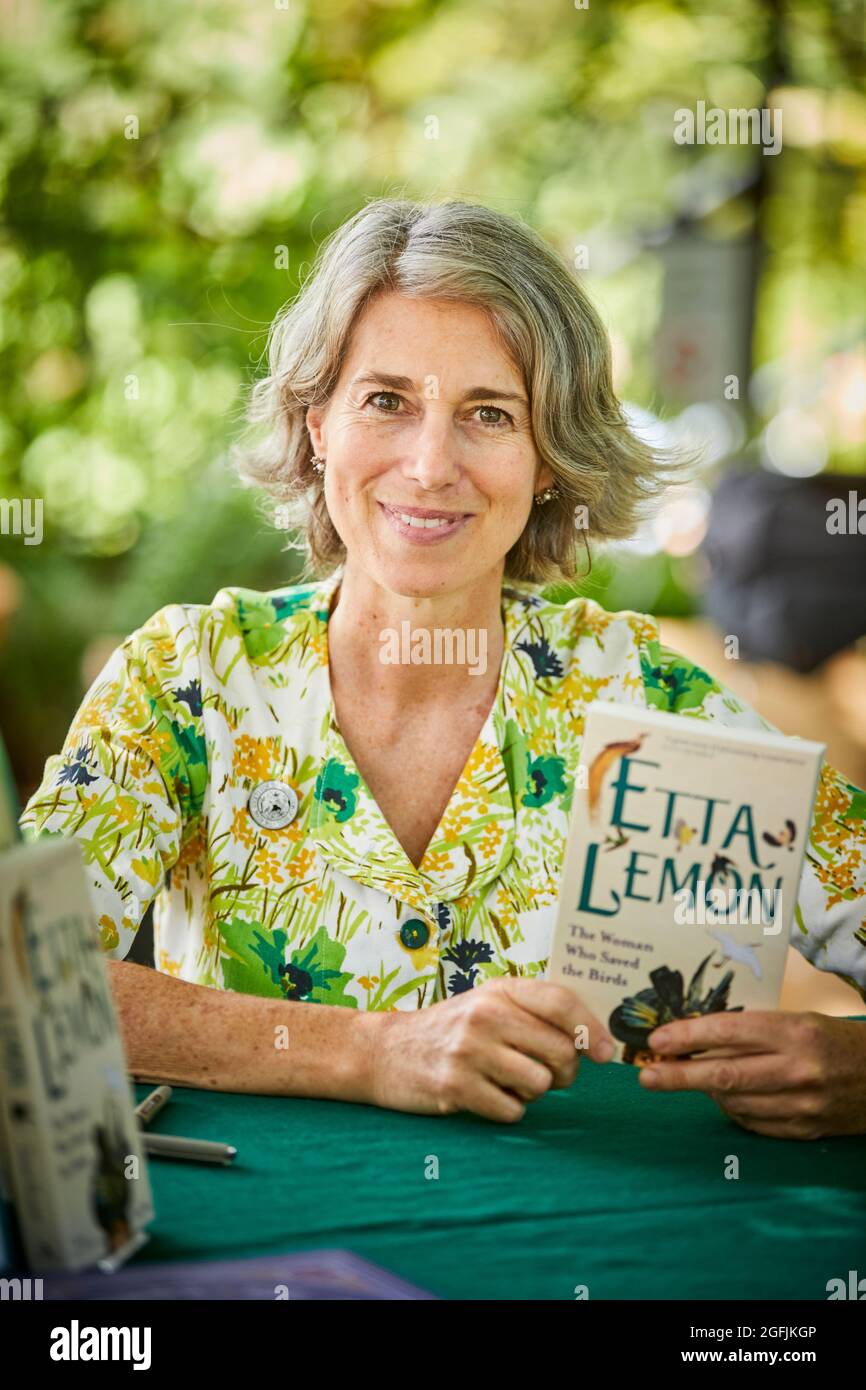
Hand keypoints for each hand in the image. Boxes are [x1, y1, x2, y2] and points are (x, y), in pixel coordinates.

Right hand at [368, 977, 614, 1122]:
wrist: (382, 1051)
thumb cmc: (449, 1029)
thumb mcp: (487, 1004)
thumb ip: (533, 1013)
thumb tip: (592, 1041)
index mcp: (499, 991)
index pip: (560, 1001)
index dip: (591, 1028)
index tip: (605, 1052)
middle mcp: (485, 1015)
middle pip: (560, 1051)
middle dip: (563, 1072)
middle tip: (543, 1073)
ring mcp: (469, 1051)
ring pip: (540, 1084)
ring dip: (532, 1093)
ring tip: (506, 1082)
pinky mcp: (454, 1087)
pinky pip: (512, 1111)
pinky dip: (507, 1111)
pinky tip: (485, 1096)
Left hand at [639, 1010, 865, 1138]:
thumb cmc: (830, 1040)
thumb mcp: (795, 1021)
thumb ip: (750, 1030)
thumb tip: (694, 1038)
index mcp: (795, 1032)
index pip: (730, 1032)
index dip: (688, 1036)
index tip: (658, 1040)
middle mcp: (798, 1070)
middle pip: (725, 1074)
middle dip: (679, 1075)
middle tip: (646, 1075)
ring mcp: (802, 1105)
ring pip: (734, 1102)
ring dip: (705, 1092)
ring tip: (688, 1078)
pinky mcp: (805, 1131)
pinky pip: (752, 1124)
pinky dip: (731, 1110)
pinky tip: (723, 1097)